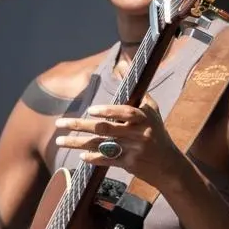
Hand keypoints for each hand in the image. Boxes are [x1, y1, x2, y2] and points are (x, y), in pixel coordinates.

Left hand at [54, 98, 181, 185]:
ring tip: (59, 140)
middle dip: (80, 126)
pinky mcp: (129, 164)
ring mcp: (133, 150)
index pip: (125, 112)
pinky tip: (81, 156)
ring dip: (78, 143)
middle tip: (59, 123)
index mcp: (144, 117)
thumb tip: (121, 63)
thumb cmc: (156, 130)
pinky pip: (107, 160)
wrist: (169, 165)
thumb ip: (133, 88)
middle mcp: (139, 133)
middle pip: (105, 129)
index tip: (91, 110)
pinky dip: (93, 158)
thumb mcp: (150, 108)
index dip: (109, 111)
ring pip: (100, 145)